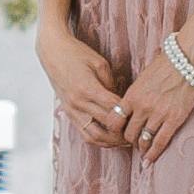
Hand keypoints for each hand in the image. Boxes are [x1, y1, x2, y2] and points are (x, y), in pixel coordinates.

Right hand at [37, 19, 127, 149]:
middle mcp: (78, 103)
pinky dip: (98, 139)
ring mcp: (71, 110)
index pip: (113, 109)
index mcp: (87, 88)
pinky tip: (110, 138)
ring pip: (94, 136)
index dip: (128, 115)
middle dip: (123, 132)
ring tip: (125, 140)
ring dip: (111, 142)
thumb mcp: (99, 63)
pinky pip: (84, 133)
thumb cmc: (77, 53)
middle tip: (138, 132)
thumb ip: (111, 84)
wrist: (52, 52)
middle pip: (106, 126)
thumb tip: (120, 102)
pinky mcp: (68, 113)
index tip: (141, 117)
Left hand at [117, 44, 193, 164]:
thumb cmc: (168, 62)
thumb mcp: (145, 76)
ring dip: (142, 147)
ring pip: (143, 140)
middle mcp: (142, 106)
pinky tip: (150, 160)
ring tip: (143, 151)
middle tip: (133, 142)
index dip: (114, 129)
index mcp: (132, 94)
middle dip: (129, 140)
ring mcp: (158, 114)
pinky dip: (154, 154)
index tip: (119, 131)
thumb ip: (137, 93)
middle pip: (128, 133)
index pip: (114, 119)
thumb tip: (132, 106)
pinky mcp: (175, 119)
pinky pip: (160, 142)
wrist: (190, 56)